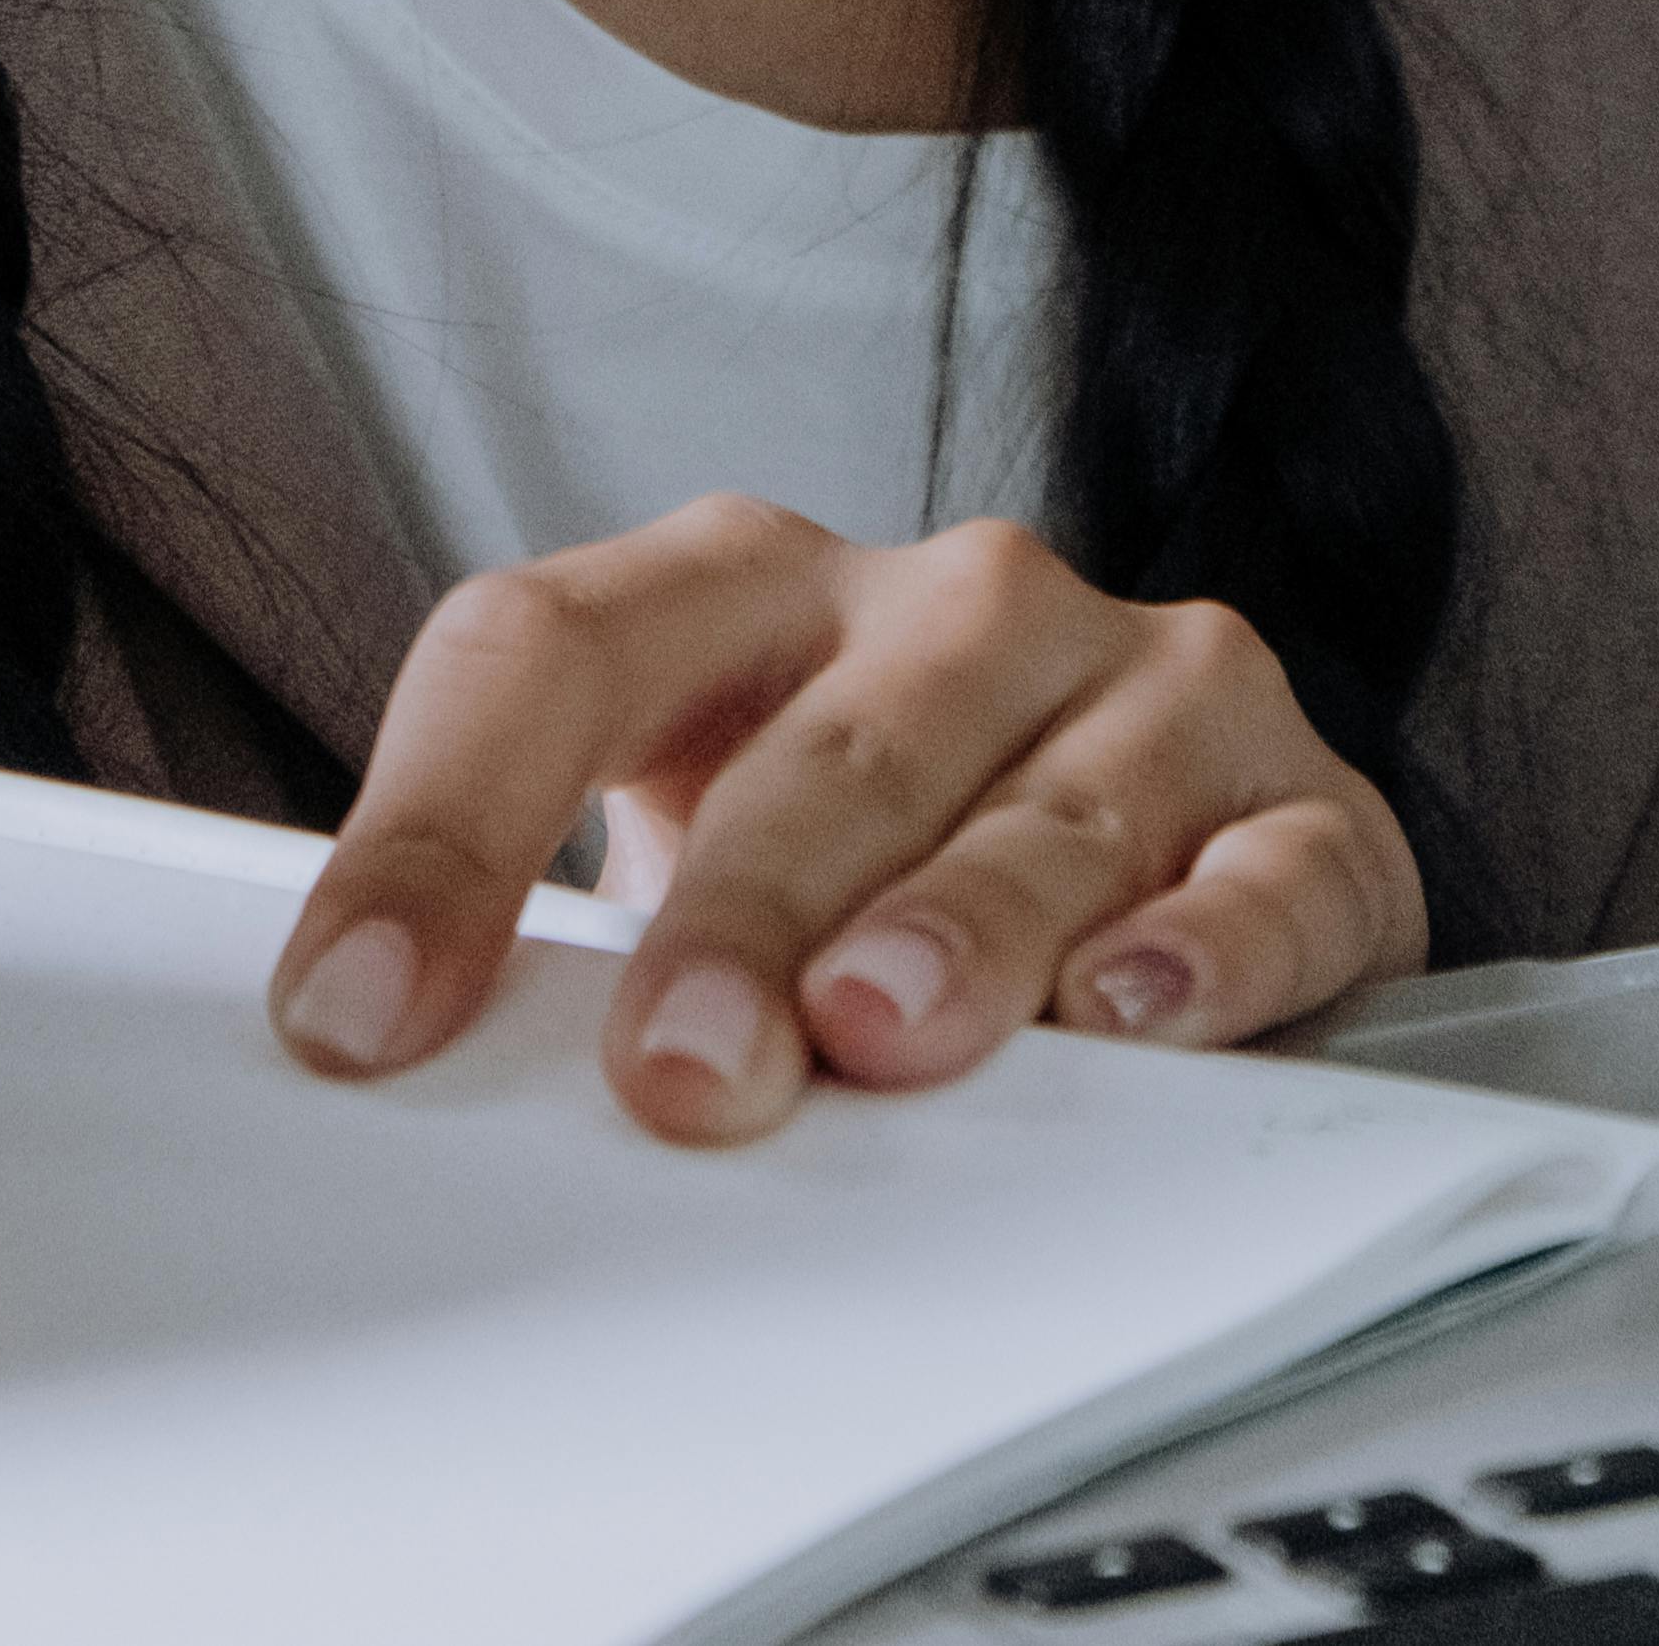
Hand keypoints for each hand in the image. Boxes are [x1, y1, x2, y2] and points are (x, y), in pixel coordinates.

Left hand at [268, 495, 1422, 1141]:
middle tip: (681, 1072)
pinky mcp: (1302, 802)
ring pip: (1041, 798)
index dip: (438, 827)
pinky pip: (1268, 866)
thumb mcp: (683, 848)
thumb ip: (552, 919)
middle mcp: (947, 601)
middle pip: (813, 744)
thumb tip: (360, 1059)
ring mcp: (1140, 681)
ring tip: (888, 1030)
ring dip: (962, 921)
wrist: (1151, 831)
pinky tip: (1138, 1013)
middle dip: (738, 915)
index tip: (356, 1019)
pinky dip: (1209, 942)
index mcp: (742, 585)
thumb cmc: (862, 858)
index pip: (548, 647)